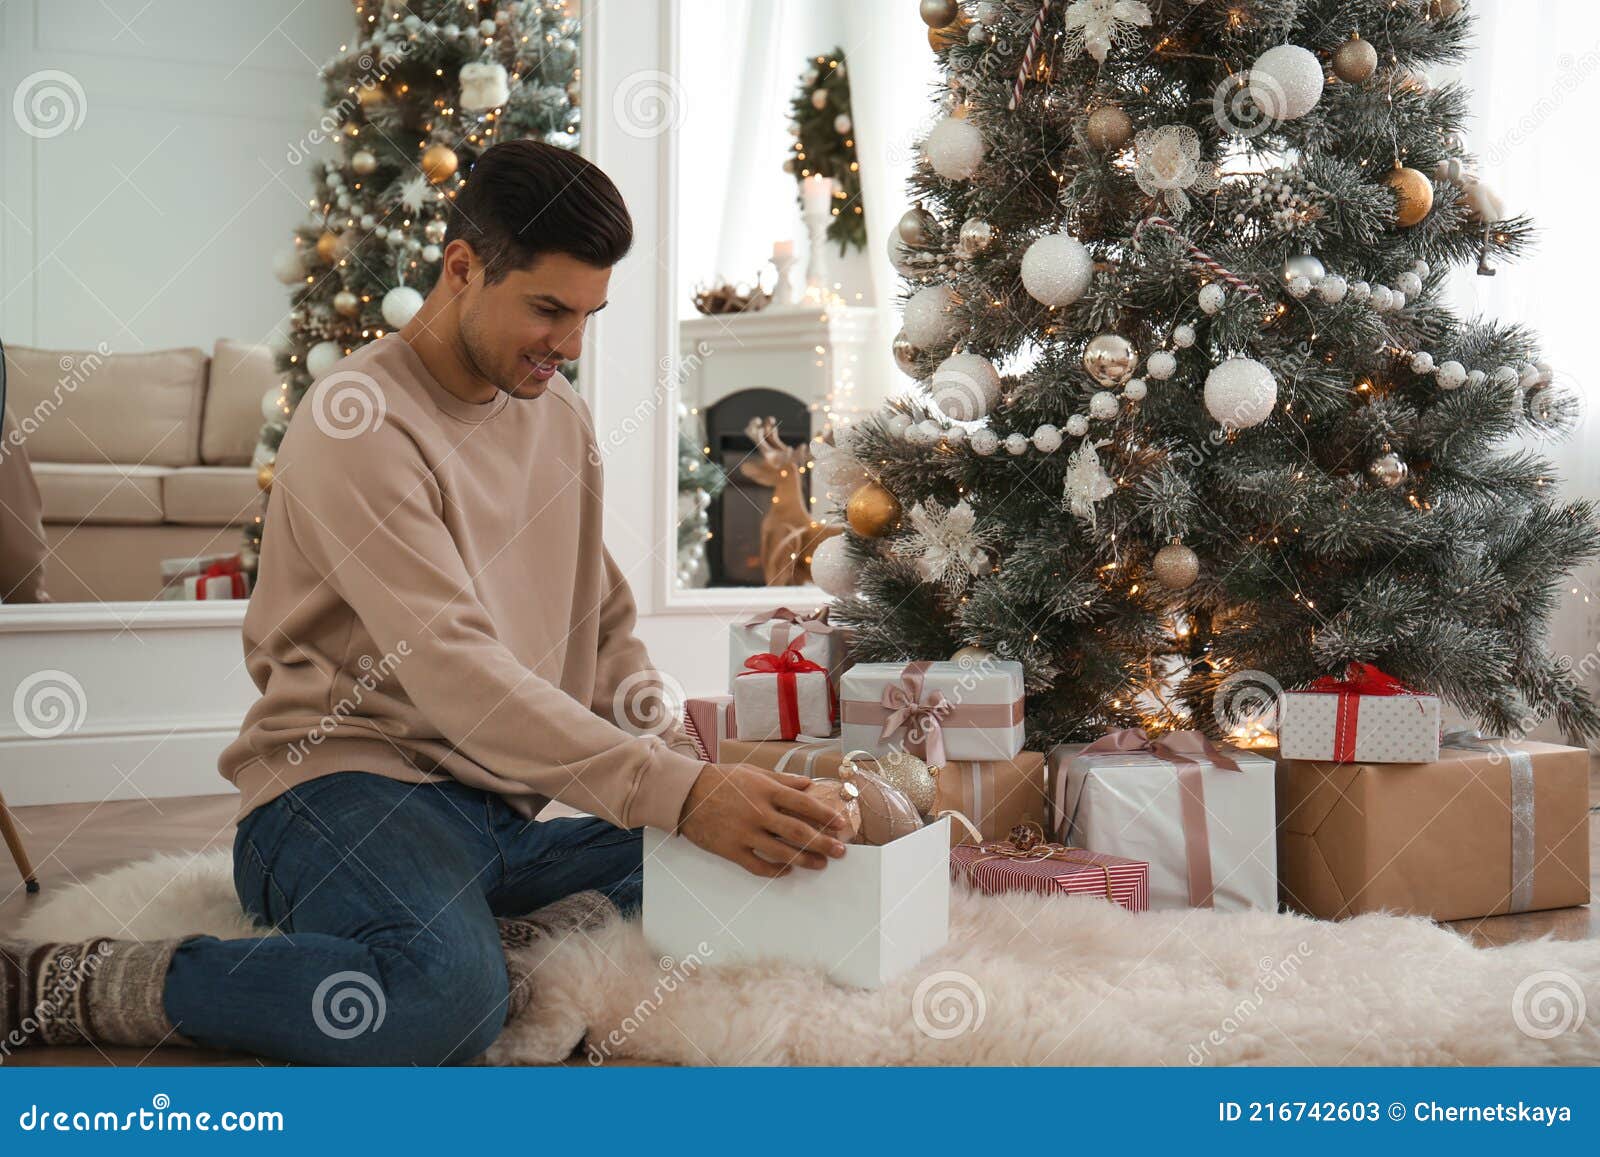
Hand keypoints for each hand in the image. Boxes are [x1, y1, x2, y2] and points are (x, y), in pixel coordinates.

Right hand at [677, 762, 849, 877]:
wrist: (686, 793)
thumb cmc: (721, 779)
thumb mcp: (753, 772)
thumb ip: (782, 780)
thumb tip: (808, 783)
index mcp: (766, 791)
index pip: (803, 804)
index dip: (825, 815)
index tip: (841, 824)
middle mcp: (758, 812)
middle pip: (798, 832)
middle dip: (823, 843)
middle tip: (840, 851)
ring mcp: (745, 833)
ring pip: (782, 852)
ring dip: (805, 860)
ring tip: (821, 864)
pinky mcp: (731, 849)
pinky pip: (758, 866)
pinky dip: (775, 870)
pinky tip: (788, 871)